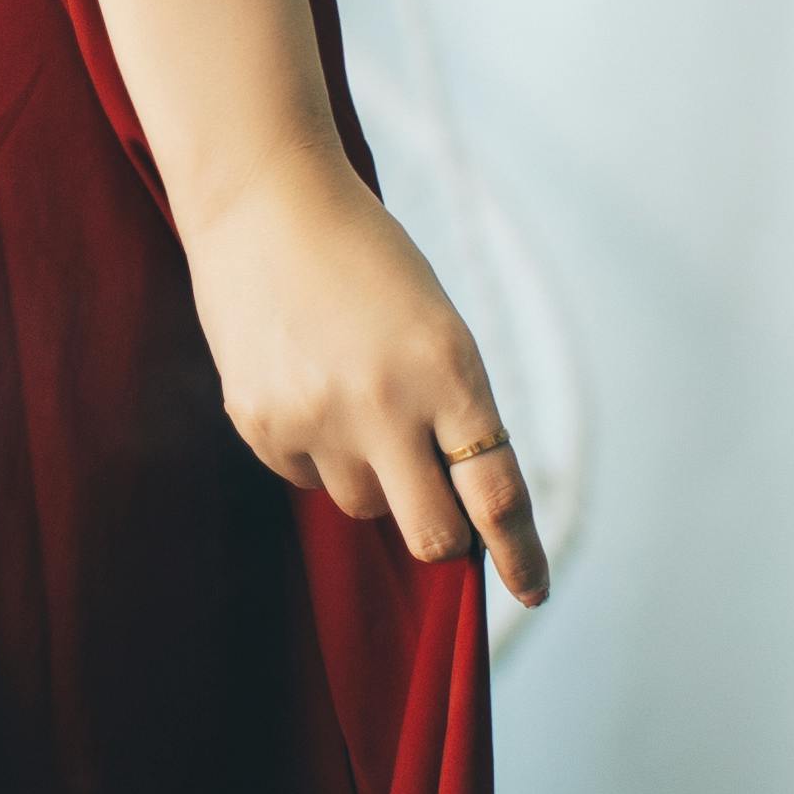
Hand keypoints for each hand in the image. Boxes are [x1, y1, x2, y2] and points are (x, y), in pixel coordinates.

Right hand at [186, 130, 551, 606]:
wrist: (266, 203)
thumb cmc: (368, 263)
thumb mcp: (436, 328)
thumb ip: (452, 413)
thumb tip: (457, 511)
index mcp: (449, 371)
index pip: (496, 493)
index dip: (518, 553)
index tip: (532, 590)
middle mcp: (384, 404)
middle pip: (430, 533)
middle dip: (443, 535)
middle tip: (439, 513)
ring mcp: (315, 418)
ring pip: (364, 506)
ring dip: (372, 476)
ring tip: (351, 395)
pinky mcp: (260, 424)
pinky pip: (305, 478)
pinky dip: (316, 449)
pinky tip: (305, 382)